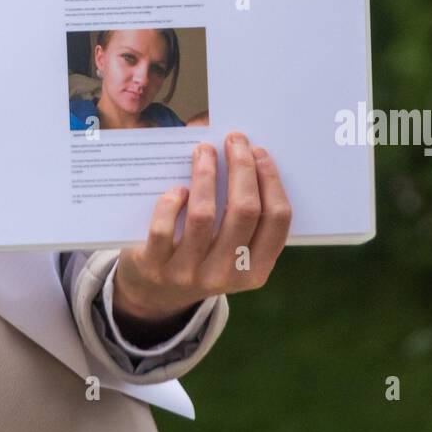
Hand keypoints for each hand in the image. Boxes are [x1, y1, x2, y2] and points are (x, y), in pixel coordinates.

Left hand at [111, 133, 291, 331]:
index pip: (277, 220)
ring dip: (206, 175)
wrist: (154, 292)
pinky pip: (164, 228)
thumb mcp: (229, 246)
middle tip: (235, 140)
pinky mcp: (155, 266)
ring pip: (204, 216)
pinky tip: (178, 189)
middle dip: (242, 167)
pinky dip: (172, 202)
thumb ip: (241, 212)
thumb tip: (241, 148)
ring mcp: (189, 273)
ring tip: (204, 151)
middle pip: (245, 211)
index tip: (259, 152)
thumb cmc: (200, 254)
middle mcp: (225, 275)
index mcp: (254, 270)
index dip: (271, 181)